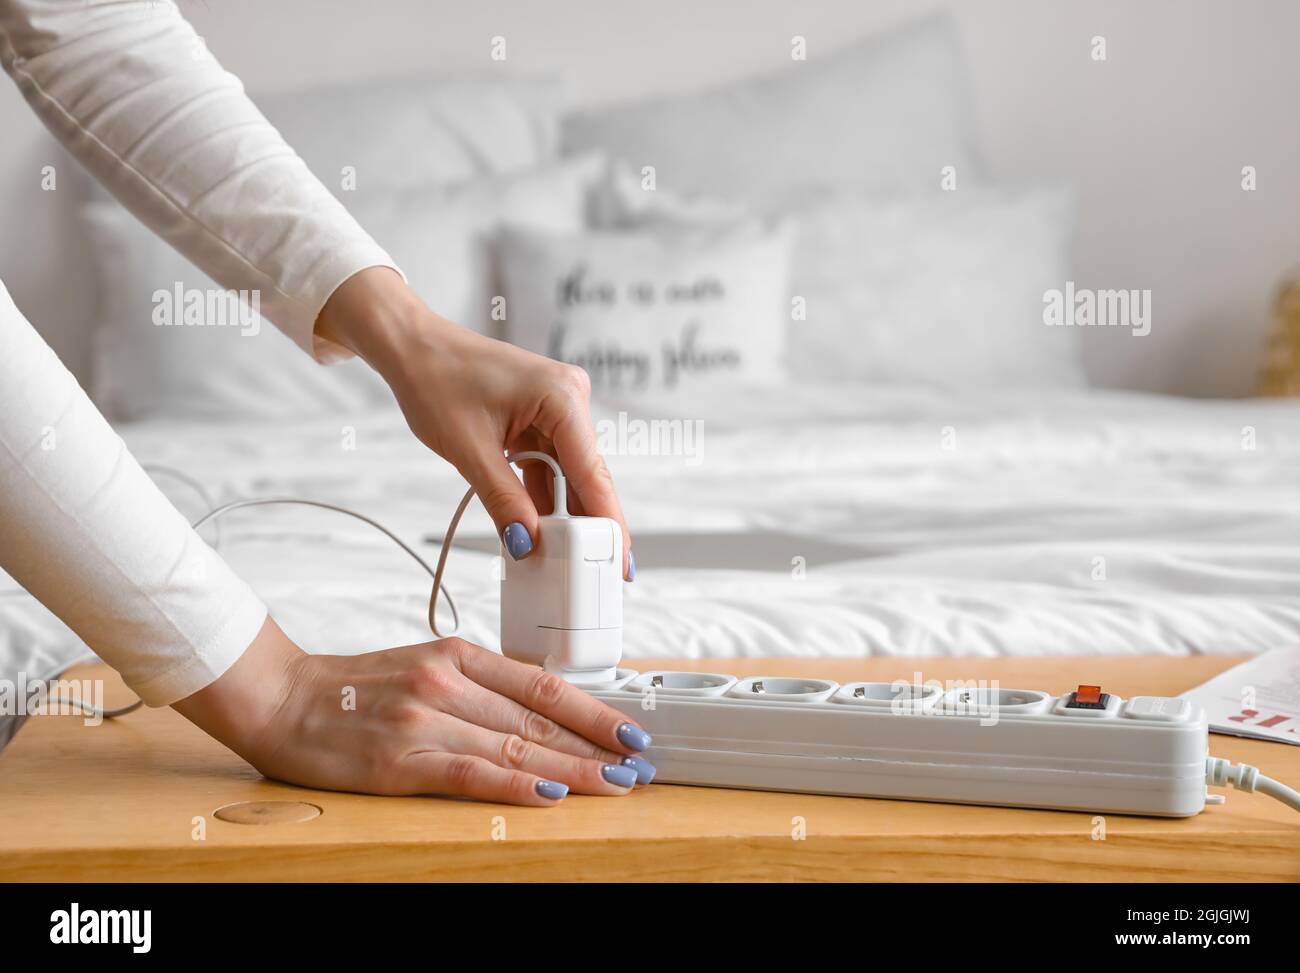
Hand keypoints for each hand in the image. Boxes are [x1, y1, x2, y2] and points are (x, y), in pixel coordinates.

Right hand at [174, 617, 654, 803]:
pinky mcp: (398, 758)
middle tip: (639, 765)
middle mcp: (446, 681)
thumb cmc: (355, 687)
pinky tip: (548, 792)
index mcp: (457, 655)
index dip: (593, 709)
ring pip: (513, 744)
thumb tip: (542, 708)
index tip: (631, 729)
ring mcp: (423, 719)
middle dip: (596, 744)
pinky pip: (468, 771)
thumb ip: (480, 683)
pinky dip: (513, 781)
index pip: (542, 684)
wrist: (281, 698)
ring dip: (572, 768)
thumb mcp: (425, 664)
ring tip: (614, 783)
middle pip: (537, 717)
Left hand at [316, 268, 632, 578]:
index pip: (593, 472)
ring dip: (562, 512)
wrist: (411, 346)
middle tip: (597, 574)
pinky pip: (551, 463)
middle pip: (588, 475)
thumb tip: (527, 543)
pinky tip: (540, 527)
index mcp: (562, 397)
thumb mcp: (468, 450)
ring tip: (563, 558)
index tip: (622, 562)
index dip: (608, 523)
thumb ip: (503, 500)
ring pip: (569, 473)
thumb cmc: (435, 379)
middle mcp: (570, 397)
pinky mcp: (543, 415)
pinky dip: (543, 494)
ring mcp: (559, 406)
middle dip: (587, 525)